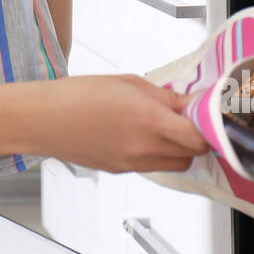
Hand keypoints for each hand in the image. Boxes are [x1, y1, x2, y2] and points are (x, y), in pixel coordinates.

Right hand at [46, 74, 207, 173]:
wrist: (43, 119)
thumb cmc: (78, 95)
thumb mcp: (130, 83)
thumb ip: (166, 97)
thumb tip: (191, 103)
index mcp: (150, 122)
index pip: (200, 137)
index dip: (209, 126)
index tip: (207, 113)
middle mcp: (145, 148)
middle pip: (193, 155)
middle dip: (196, 137)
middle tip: (187, 117)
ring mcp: (133, 164)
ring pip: (175, 164)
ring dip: (179, 148)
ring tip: (164, 126)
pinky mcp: (121, 170)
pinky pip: (152, 166)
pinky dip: (156, 152)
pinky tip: (140, 133)